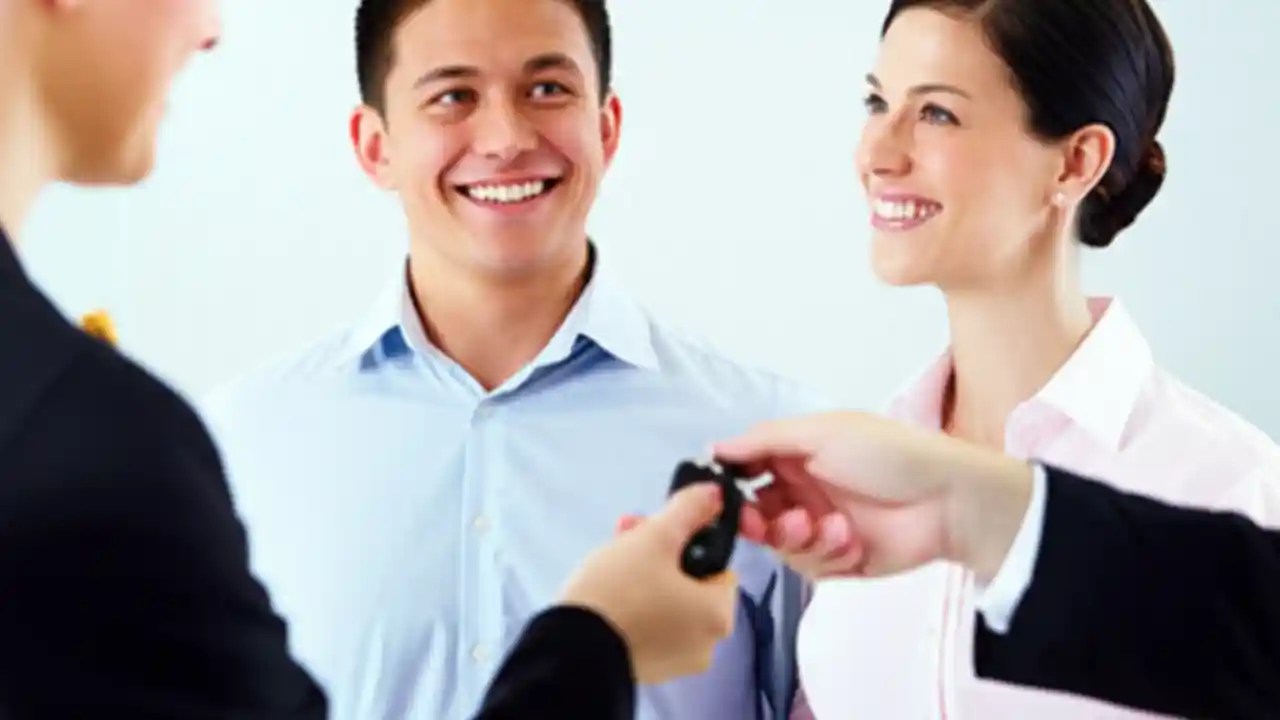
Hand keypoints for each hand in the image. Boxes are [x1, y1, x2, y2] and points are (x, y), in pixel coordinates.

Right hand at [560, 485, 738, 684]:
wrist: (571, 651)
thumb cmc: (620, 590)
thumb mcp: (654, 539)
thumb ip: (688, 510)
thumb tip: (715, 492)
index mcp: (718, 615)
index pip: (719, 567)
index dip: (690, 542)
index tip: (656, 531)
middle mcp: (706, 645)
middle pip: (691, 584)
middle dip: (661, 554)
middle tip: (627, 537)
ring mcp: (675, 662)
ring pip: (669, 604)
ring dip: (647, 576)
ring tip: (611, 559)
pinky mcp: (648, 669)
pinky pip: (651, 627)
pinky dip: (637, 607)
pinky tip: (609, 592)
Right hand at [713, 411, 1034, 581]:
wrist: (948, 500)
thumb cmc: (887, 454)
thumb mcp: (822, 432)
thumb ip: (763, 441)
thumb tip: (713, 448)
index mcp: (798, 456)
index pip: (748, 473)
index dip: (733, 487)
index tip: (723, 497)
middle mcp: (805, 491)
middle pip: (758, 516)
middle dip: (760, 522)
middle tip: (767, 524)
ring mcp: (822, 528)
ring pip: (781, 546)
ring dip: (799, 538)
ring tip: (830, 526)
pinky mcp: (841, 561)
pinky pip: (810, 568)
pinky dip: (827, 554)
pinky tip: (851, 540)